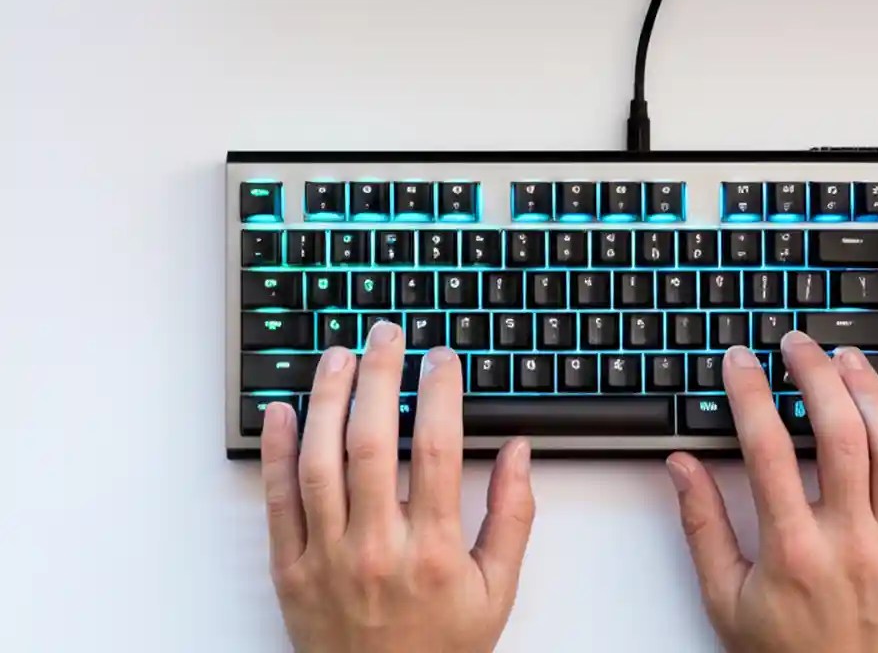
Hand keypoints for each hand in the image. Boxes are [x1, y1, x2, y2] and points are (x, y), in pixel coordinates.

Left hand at [259, 322, 534, 652]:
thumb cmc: (441, 647)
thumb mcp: (497, 590)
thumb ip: (513, 517)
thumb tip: (520, 453)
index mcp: (434, 551)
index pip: (439, 449)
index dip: (440, 393)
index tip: (442, 359)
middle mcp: (378, 548)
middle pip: (373, 442)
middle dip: (379, 376)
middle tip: (386, 336)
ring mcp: (327, 557)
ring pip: (320, 460)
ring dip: (327, 399)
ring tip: (338, 357)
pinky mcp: (289, 569)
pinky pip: (277, 500)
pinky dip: (276, 450)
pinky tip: (284, 410)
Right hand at [666, 331, 877, 652]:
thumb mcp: (726, 600)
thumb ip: (703, 528)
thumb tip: (681, 467)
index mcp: (793, 552)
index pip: (767, 450)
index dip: (750, 394)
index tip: (740, 362)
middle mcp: (850, 542)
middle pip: (840, 434)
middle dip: (816, 376)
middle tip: (798, 345)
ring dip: (871, 394)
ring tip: (849, 360)